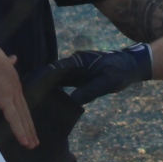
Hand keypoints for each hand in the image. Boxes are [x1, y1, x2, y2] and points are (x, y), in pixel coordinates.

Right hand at [0, 54, 38, 149]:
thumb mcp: (3, 61)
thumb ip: (8, 62)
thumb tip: (13, 57)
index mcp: (15, 85)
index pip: (22, 105)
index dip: (26, 117)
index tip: (30, 127)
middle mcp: (17, 93)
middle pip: (25, 115)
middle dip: (30, 129)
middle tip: (35, 142)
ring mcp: (12, 97)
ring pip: (22, 120)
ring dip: (27, 133)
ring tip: (31, 145)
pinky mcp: (6, 101)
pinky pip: (14, 119)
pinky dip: (20, 131)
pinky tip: (24, 141)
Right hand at [31, 45, 152, 106]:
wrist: (133, 65)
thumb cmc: (121, 72)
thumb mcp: (108, 83)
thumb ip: (91, 90)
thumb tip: (73, 100)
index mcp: (79, 61)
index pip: (56, 69)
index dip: (43, 77)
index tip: (32, 87)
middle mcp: (75, 62)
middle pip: (54, 72)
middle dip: (41, 82)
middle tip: (29, 95)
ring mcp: (78, 68)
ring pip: (58, 77)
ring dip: (48, 86)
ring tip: (35, 98)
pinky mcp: (81, 75)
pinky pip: (66, 81)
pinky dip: (57, 88)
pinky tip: (50, 98)